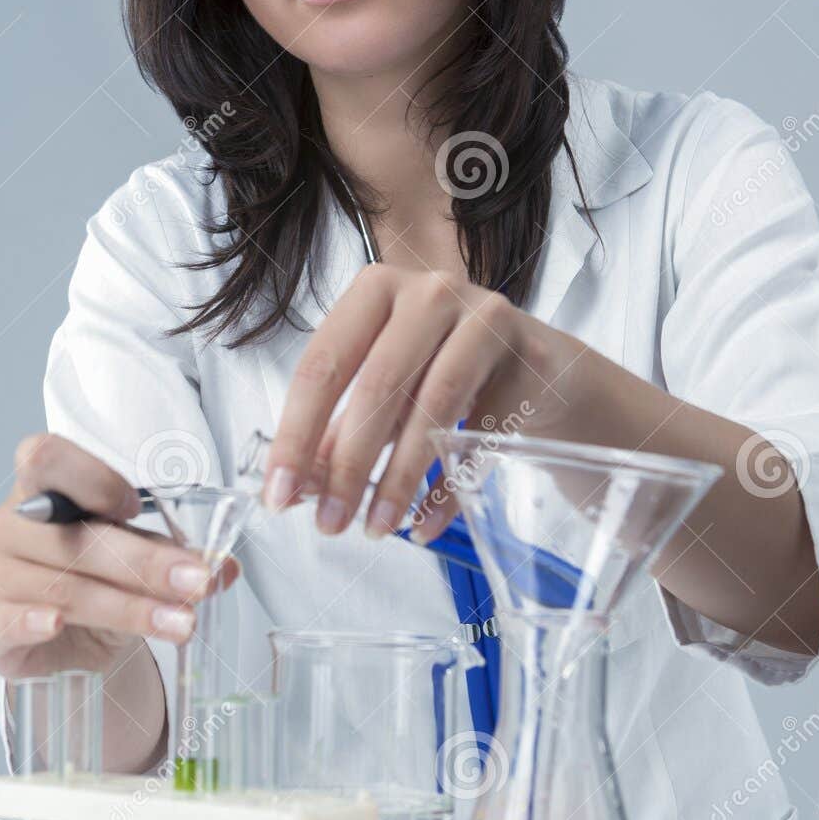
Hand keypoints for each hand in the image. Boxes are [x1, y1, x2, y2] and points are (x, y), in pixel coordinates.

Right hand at [0, 433, 237, 681]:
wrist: (66, 642)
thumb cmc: (97, 580)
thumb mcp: (140, 560)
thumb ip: (176, 555)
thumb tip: (225, 566)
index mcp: (42, 487)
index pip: (45, 457)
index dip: (91, 479)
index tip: (134, 508)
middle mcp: (10, 524)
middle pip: (73, 536)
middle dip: (144, 561)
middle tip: (196, 583)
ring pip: (63, 587)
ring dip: (128, 608)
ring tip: (180, 624)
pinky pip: (7, 620)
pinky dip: (34, 621)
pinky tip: (56, 625)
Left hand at [261, 263, 594, 541]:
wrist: (538, 369)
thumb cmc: (446, 372)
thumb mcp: (384, 393)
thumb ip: (336, 432)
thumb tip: (294, 489)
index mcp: (375, 291)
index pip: (323, 365)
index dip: (295, 434)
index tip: (279, 495)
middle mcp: (429, 292)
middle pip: (378, 385)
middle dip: (348, 466)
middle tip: (330, 523)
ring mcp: (483, 318)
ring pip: (432, 407)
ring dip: (398, 479)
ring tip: (376, 528)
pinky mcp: (527, 356)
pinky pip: (482, 434)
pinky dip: (451, 488)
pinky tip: (426, 524)